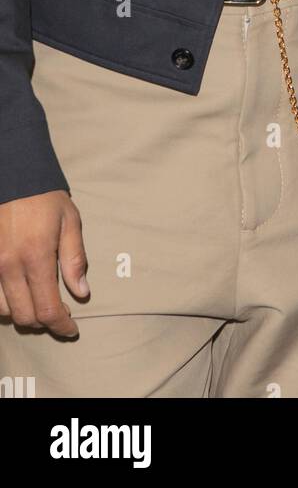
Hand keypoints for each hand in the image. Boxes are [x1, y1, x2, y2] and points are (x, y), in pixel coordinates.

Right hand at [0, 190, 88, 336]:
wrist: (13, 176)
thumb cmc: (45, 199)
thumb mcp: (69, 222)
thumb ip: (75, 259)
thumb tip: (81, 292)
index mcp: (36, 256)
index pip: (47, 309)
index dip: (61, 326)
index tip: (71, 329)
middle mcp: (9, 266)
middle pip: (25, 316)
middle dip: (45, 321)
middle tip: (59, 312)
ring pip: (4, 311)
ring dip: (23, 313)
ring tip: (38, 301)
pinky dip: (4, 303)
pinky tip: (17, 294)